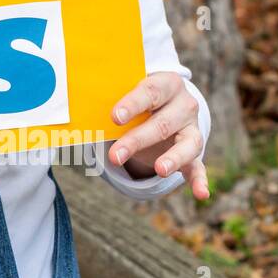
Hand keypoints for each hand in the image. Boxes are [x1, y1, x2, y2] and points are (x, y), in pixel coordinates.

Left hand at [108, 72, 208, 199]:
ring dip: (172, 158)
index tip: (114, 117)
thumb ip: (111, 96)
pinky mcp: (194, 152)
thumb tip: (77, 108)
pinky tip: (201, 194)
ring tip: (159, 170)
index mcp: (167, 84)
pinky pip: (199, 167)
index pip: (150, 92)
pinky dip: (200, 181)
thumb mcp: (128, 90)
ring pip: (187, 145)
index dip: (132, 104)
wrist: (166, 103)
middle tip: (115, 156)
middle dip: (137, 141)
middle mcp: (185, 105)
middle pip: (162, 124)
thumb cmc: (138, 97)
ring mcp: (192, 129)